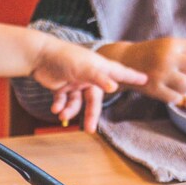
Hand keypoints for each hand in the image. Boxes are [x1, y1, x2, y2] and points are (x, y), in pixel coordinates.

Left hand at [32, 39, 146, 130]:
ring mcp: (75, 81)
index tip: (146, 79)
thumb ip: (99, 78)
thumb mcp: (84, 68)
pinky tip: (55, 108)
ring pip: (77, 102)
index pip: (119, 73)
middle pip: (94, 99)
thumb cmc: (64, 57)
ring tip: (62, 115)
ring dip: (70, 110)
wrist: (39, 55)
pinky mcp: (62, 86)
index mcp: (98, 68)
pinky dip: (60, 105)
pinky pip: (64, 100)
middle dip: (91, 114)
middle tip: (90, 129)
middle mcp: (89, 76)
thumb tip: (113, 87)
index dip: (132, 76)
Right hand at [100, 38, 185, 106]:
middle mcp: (168, 57)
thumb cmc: (152, 53)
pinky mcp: (153, 89)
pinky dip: (176, 96)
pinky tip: (170, 90)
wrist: (125, 60)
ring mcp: (160, 74)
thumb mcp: (168, 44)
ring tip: (180, 83)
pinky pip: (176, 97)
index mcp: (173, 44)